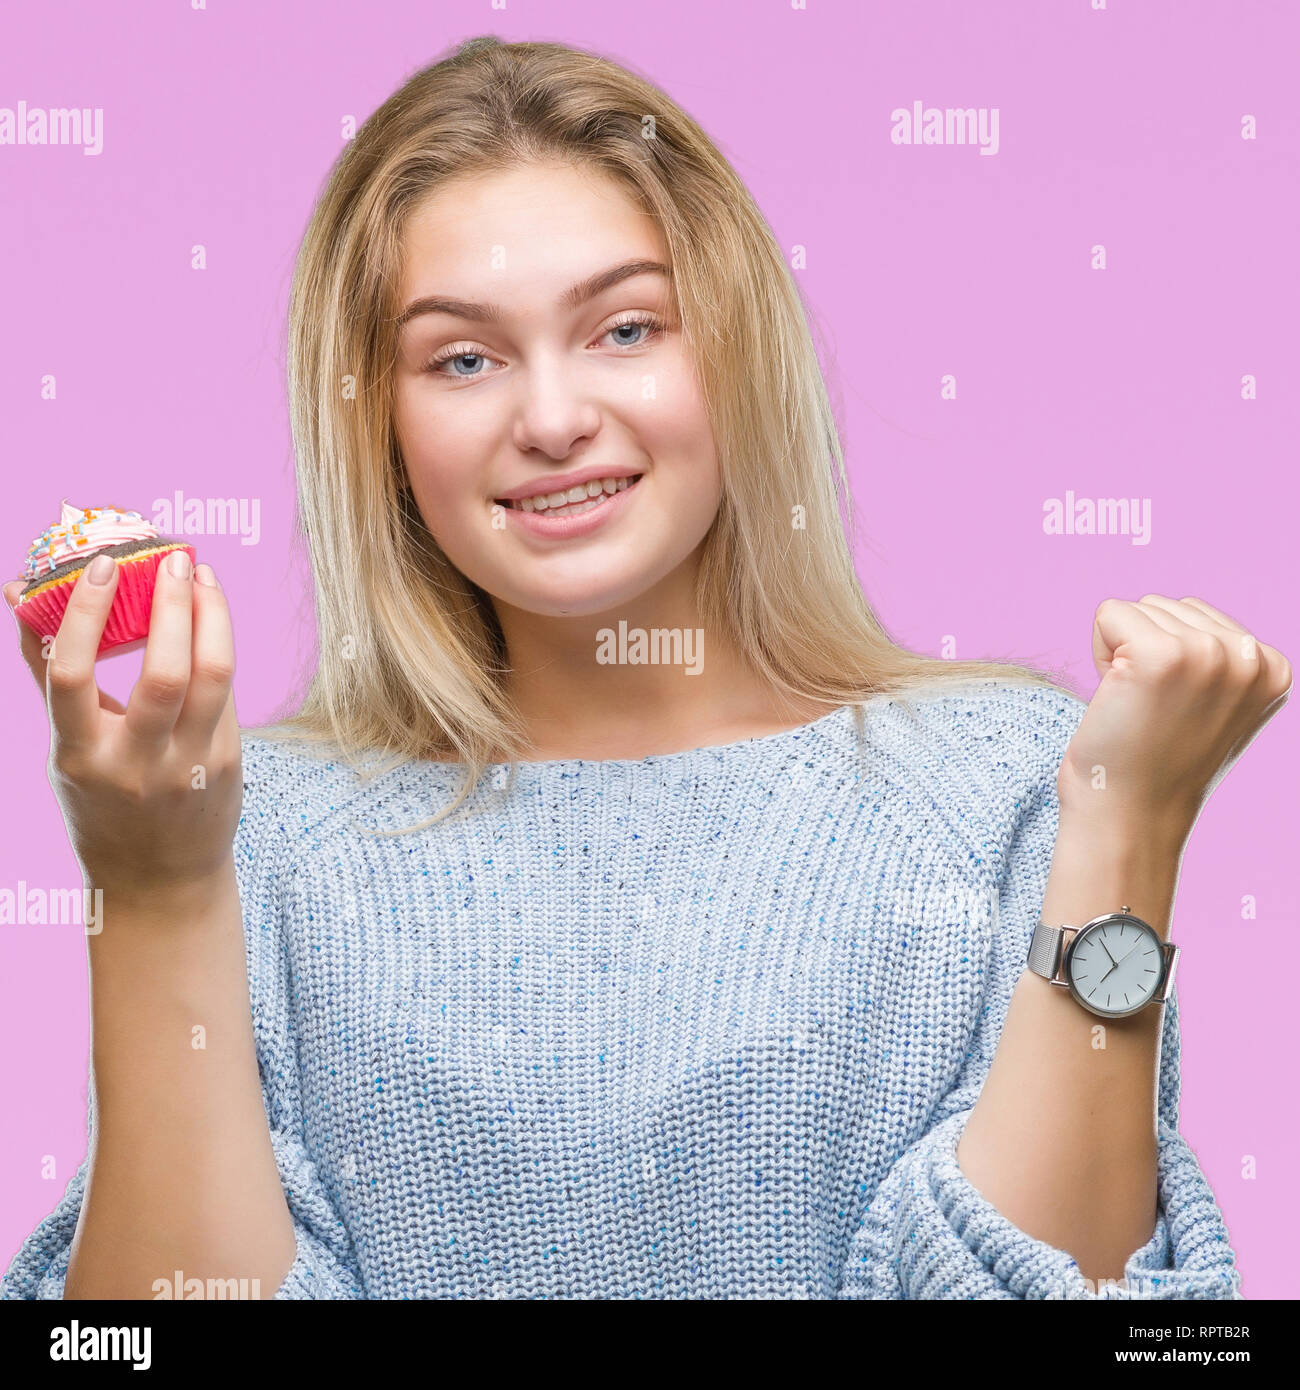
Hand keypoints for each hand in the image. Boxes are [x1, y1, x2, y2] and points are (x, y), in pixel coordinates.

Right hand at [3, 551, 242, 905]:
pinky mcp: (228, 763)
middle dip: (173, 605)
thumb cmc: (102, 800)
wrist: (158, 880)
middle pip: (165, 673)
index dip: (85, 613)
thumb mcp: (66, 747)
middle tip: (174, 557)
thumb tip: (20, 593)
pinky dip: (217, 646)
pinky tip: (210, 618)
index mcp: (81, 755)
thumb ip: (47, 672)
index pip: (72, 674)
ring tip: (202, 577)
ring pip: (213, 677)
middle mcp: (137, 763)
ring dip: (213, 616)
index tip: (102, 565)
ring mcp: (190, 765)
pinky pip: (226, 691)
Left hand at [1058, 595, 1291, 839]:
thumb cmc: (1156, 763)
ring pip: (1138, 608)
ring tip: (1137, 708)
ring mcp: (1210, 654)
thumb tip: (1197, 623)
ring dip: (1122, 654)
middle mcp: (1251, 657)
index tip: (1176, 710)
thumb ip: (1221, 663)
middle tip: (1150, 712)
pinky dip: (1100, 652)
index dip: (1170, 659)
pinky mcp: (1162, 655)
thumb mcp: (1216, 707)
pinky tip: (1117, 696)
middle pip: (1167, 606)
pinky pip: (1109, 613)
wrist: (1128, 815)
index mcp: (1273, 668)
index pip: (1197, 616)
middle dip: (1143, 651)